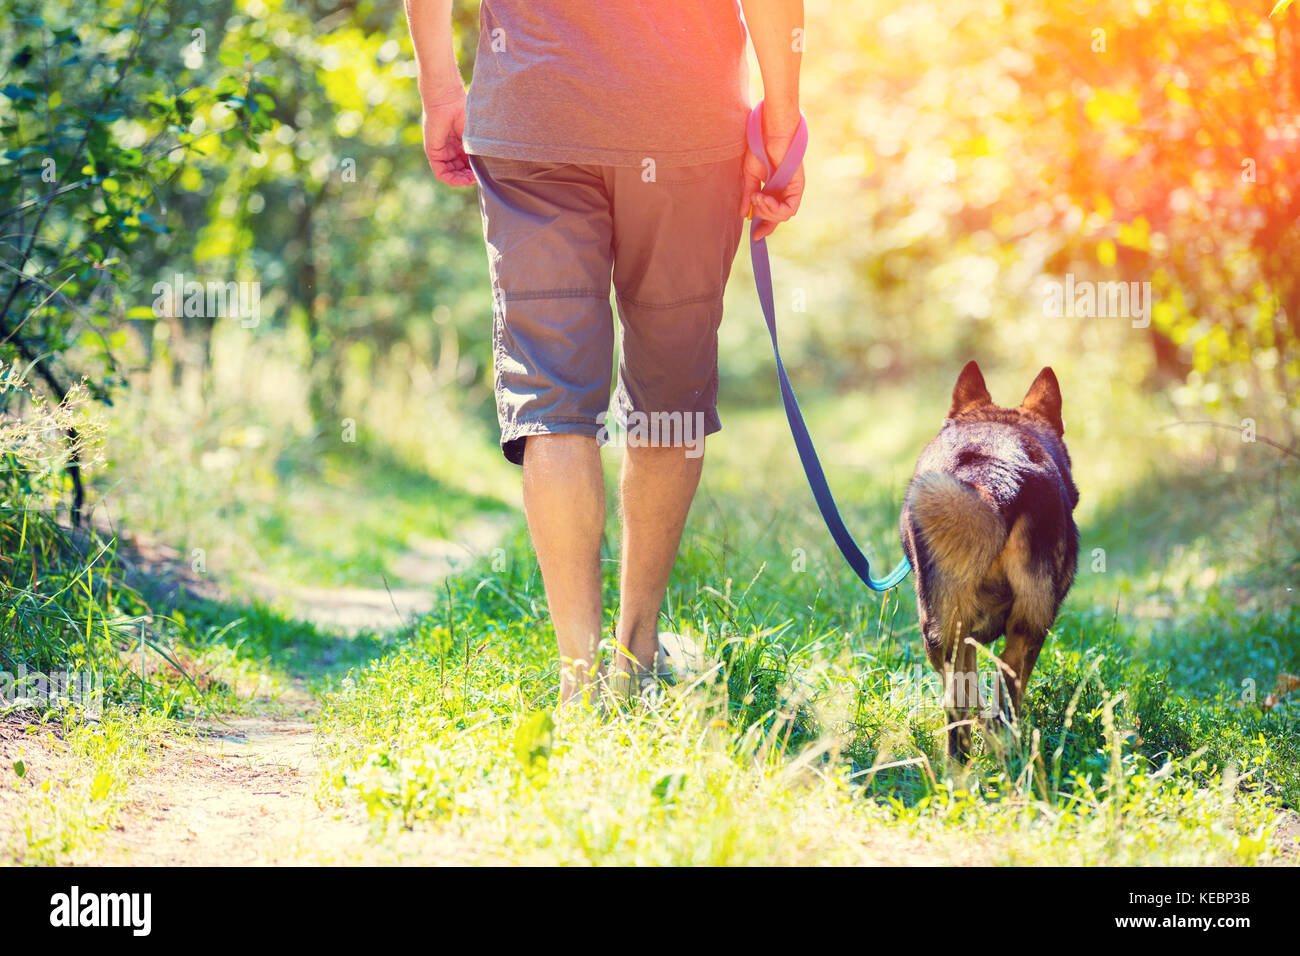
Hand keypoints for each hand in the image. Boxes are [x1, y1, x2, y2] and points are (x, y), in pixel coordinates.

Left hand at [420, 85, 474, 186]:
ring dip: (461, 180)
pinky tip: (462, 180)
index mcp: (461, 143)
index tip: (484, 173)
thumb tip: (486, 168)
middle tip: (478, 177)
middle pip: (459, 171)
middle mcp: (451, 149)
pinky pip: (441, 172)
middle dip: (469, 177)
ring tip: (471, 179)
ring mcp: (442, 151)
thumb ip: (478, 151)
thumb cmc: (464, 111)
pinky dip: (451, 179)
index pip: (467, 164)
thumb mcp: (474, 136)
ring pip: (451, 174)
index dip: (475, 172)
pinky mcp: (433, 153)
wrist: (448, 100)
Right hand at [740, 121, 804, 240]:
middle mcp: (786, 192)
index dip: (765, 227)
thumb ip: (749, 196)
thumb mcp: (750, 177)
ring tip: (757, 196)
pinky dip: (774, 209)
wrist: (769, 132)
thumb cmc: (760, 148)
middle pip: (777, 219)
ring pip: (783, 217)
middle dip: (763, 217)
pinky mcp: (798, 187)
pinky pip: (789, 210)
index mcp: (775, 190)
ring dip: (767, 211)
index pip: (772, 215)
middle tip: (753, 200)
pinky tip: (764, 197)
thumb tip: (744, 215)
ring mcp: (793, 190)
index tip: (755, 236)